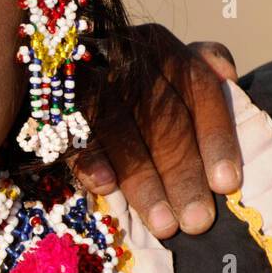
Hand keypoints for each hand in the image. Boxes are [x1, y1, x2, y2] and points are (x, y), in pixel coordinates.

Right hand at [69, 26, 242, 239]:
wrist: (45, 62)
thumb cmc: (124, 85)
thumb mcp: (164, 68)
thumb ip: (200, 67)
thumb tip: (225, 73)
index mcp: (160, 48)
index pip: (199, 90)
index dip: (216, 138)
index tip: (226, 184)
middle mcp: (123, 55)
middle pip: (162, 118)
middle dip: (181, 173)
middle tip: (196, 222)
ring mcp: (83, 74)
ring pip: (120, 128)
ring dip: (142, 180)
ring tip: (162, 224)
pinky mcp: (48, 96)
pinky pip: (72, 130)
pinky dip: (90, 159)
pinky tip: (106, 188)